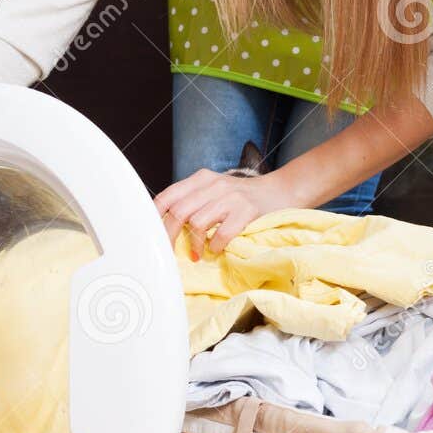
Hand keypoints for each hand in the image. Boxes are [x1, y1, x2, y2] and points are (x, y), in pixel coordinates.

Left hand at [154, 167, 291, 259]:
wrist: (280, 190)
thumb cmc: (243, 196)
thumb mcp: (214, 190)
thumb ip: (193, 201)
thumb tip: (166, 227)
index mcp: (201, 179)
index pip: (167, 196)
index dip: (155, 218)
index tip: (152, 236)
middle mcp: (213, 185)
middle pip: (178, 211)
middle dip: (169, 236)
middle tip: (171, 252)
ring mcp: (230, 197)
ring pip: (196, 223)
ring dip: (193, 244)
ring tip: (197, 254)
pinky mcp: (246, 210)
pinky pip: (221, 233)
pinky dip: (215, 246)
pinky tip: (216, 249)